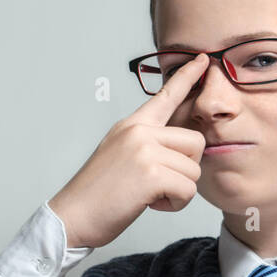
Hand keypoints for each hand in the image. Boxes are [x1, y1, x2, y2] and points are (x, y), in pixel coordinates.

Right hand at [48, 53, 208, 249]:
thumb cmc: (95, 195)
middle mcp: (140, 132)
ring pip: (194, 170)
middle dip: (187, 169)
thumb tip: (176, 150)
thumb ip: (145, 145)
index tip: (204, 60)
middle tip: (160, 184)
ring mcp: (145, 150)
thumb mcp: (118, 156)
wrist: (72, 217)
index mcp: (131, 125)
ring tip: (149, 196)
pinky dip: (175, 204)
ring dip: (179, 191)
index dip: (188, 77)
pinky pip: (188, 190)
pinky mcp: (151, 174)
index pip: (165, 96)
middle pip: (196, 142)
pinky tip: (151, 204)